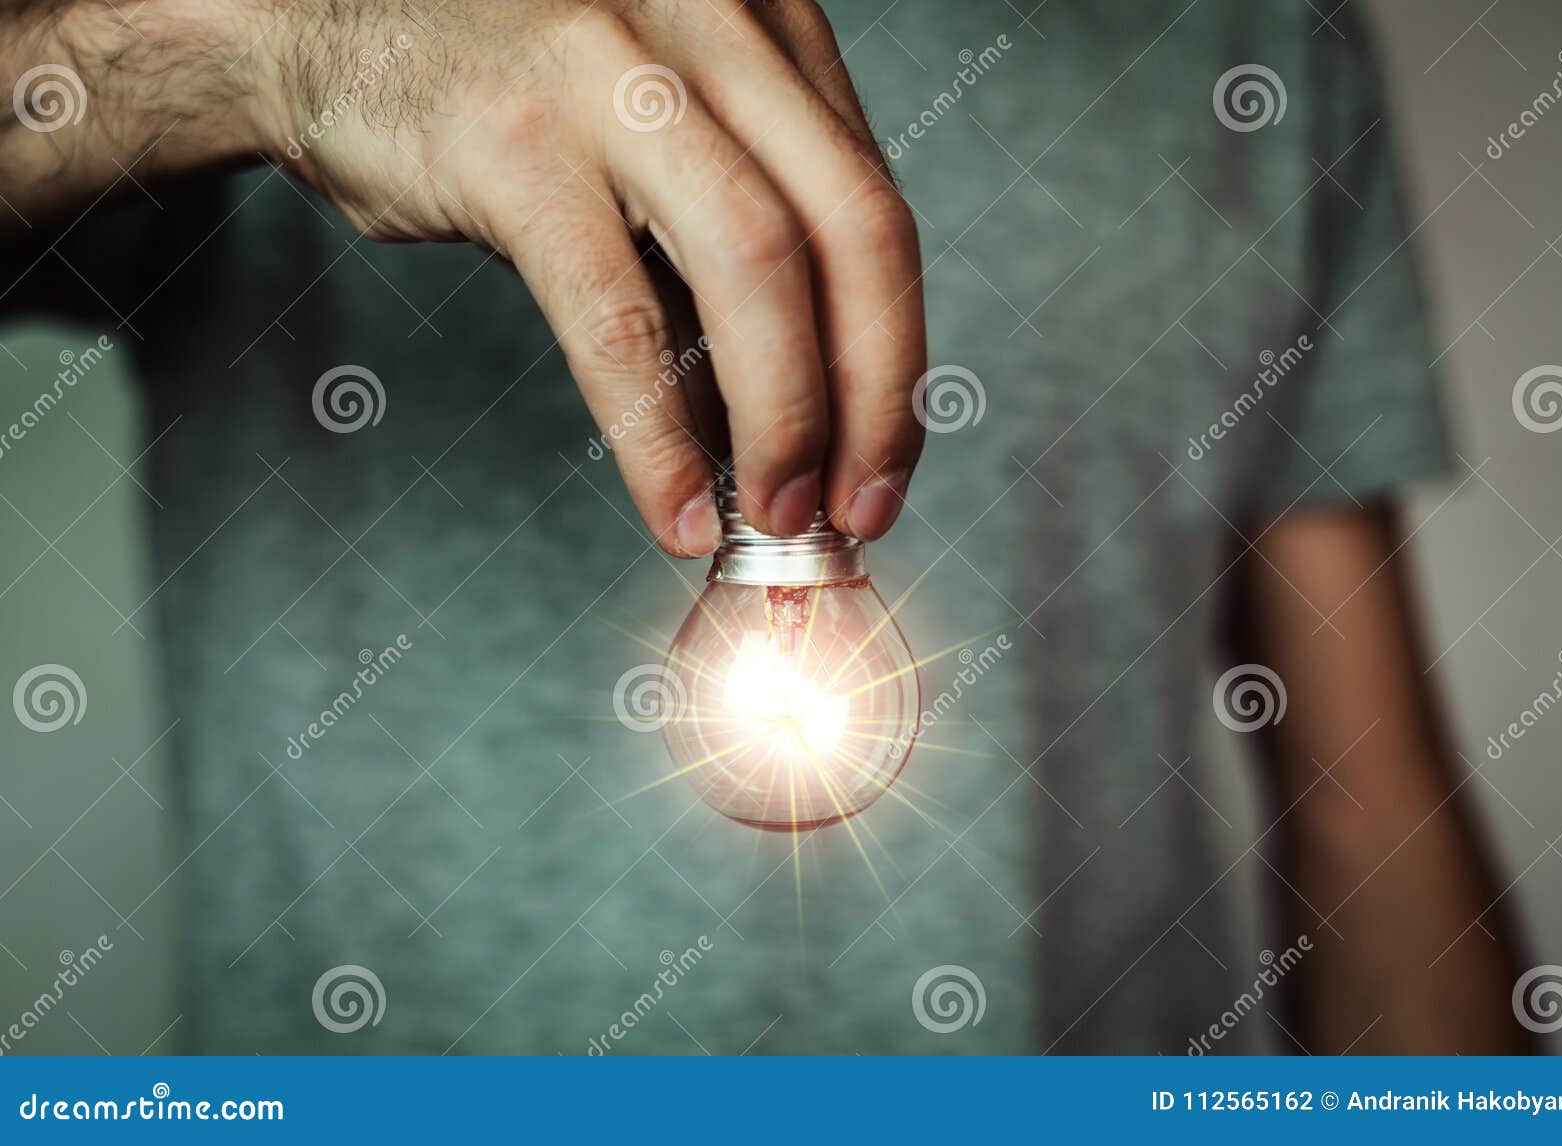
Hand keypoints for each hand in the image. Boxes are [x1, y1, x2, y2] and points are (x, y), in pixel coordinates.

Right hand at [252, 0, 925, 554]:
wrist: (320, 24)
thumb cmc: (507, 91)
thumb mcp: (659, 138)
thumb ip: (729, 253)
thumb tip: (791, 424)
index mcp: (769, 27)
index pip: (874, 211)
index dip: (893, 358)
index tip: (882, 459)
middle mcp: (715, 28)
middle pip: (854, 235)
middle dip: (870, 400)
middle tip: (853, 510)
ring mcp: (619, 74)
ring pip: (757, 272)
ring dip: (783, 424)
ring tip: (777, 518)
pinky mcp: (519, 143)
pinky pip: (619, 321)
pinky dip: (658, 438)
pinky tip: (674, 507)